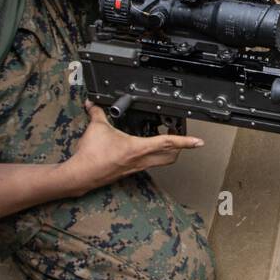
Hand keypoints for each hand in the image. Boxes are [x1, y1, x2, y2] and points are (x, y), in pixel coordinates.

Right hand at [61, 102, 203, 194]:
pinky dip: (153, 155)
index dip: (185, 141)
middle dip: (181, 148)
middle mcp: (141, 160)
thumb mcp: (97, 128)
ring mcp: (137, 167)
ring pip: (161, 161)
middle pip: (171, 156)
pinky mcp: (130, 171)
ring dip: (169, 153)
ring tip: (170, 142)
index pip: (168, 142)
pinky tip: (146, 148)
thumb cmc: (91, 156)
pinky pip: (149, 163)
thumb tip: (93, 103)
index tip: (198, 142)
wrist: (82, 175)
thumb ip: (98, 113)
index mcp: (138, 148)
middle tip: (184, 138)